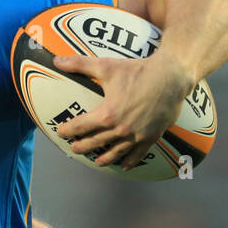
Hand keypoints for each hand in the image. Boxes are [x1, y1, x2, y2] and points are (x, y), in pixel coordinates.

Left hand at [52, 51, 193, 169]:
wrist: (170, 77)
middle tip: (74, 148)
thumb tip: (56, 60)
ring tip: (96, 161)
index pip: (80, 126)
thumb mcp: (107, 66)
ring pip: (115, 152)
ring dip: (104, 158)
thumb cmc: (137, 71)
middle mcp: (120, 129)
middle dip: (82, 146)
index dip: (68, 130)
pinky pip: (138, 155)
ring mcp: (136, 136)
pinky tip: (124, 166)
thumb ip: (80, 64)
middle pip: (95, 142)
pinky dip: (130, 162)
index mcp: (107, 114)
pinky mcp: (150, 137)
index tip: (61, 132)